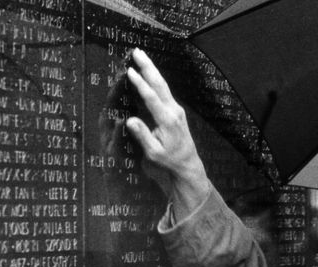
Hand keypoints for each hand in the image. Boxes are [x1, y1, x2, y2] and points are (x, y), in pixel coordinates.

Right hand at [126, 48, 208, 220]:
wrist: (187, 163)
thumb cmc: (169, 160)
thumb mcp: (154, 152)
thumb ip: (142, 135)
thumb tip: (130, 120)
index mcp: (168, 120)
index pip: (152, 97)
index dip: (140, 84)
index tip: (130, 71)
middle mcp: (174, 111)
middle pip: (159, 84)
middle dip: (147, 67)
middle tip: (136, 52)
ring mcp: (176, 109)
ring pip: (163, 85)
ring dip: (151, 69)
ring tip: (140, 56)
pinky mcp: (176, 111)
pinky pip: (164, 91)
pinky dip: (155, 79)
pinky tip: (148, 72)